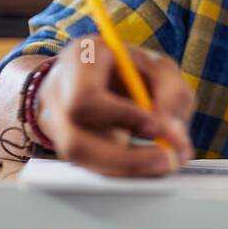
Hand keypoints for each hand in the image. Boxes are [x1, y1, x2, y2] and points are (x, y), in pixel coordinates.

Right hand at [36, 38, 194, 175]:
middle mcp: (57, 92)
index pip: (85, 98)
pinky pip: (88, 165)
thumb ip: (172, 95)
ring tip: (161, 163)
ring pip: (81, 160)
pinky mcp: (61, 143)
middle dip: (126, 159)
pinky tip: (144, 163)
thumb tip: (174, 137)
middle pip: (75, 141)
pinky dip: (121, 169)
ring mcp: (53, 121)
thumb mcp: (158, 67)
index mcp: (81, 59)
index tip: (153, 127)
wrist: (94, 71)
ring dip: (125, 168)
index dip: (119, 117)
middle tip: (166, 159)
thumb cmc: (128, 67)